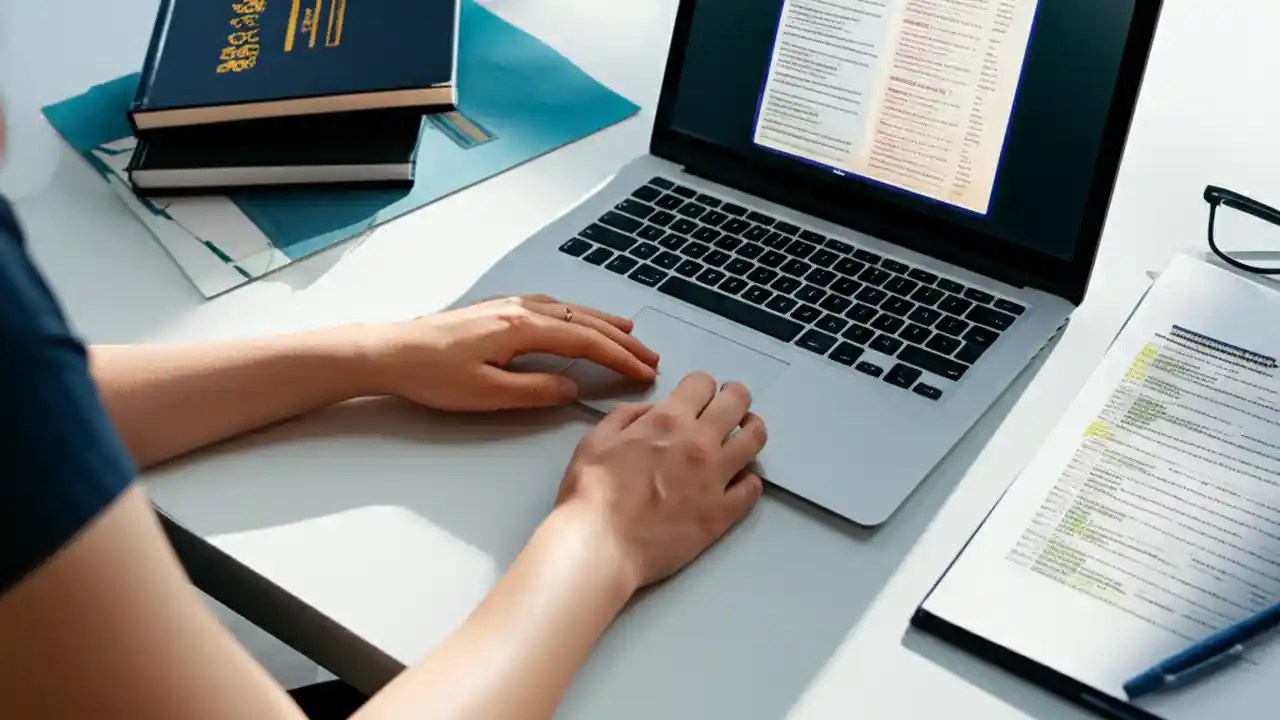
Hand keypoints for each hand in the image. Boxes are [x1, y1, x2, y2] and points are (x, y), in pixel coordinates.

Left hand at [368, 295, 658, 411]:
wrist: (389, 352)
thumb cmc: (430, 375)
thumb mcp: (487, 394)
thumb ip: (536, 391)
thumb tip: (572, 387)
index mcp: (522, 328)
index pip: (585, 341)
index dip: (619, 358)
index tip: (644, 372)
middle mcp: (520, 310)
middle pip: (584, 322)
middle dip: (621, 339)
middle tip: (650, 356)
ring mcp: (508, 305)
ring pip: (570, 310)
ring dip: (603, 323)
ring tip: (629, 334)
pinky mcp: (497, 309)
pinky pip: (552, 307)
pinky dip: (576, 314)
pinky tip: (578, 319)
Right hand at [553, 372, 767, 590]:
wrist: (600, 545)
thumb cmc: (590, 493)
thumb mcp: (595, 439)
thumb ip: (625, 416)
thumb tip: (649, 410)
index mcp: (667, 421)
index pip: (703, 384)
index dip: (701, 385)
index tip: (699, 394)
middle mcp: (699, 442)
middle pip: (737, 402)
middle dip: (735, 397)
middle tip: (731, 404)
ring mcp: (716, 478)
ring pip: (755, 440)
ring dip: (752, 429)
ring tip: (746, 433)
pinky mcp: (722, 513)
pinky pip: (752, 488)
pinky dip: (750, 479)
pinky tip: (740, 479)